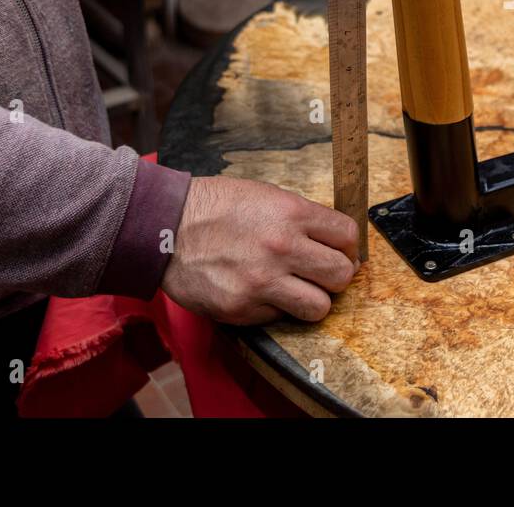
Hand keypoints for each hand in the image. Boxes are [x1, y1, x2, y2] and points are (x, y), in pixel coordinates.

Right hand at [161, 175, 358, 324]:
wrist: (165, 227)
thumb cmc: (215, 207)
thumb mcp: (266, 196)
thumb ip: (301, 218)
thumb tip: (331, 240)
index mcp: (292, 214)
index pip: (348, 235)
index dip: (348, 246)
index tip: (341, 251)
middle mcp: (282, 248)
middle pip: (341, 275)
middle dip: (336, 276)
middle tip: (322, 274)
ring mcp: (262, 282)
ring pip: (319, 307)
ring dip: (312, 300)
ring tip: (297, 290)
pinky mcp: (242, 308)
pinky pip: (279, 317)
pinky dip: (274, 308)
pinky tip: (259, 292)